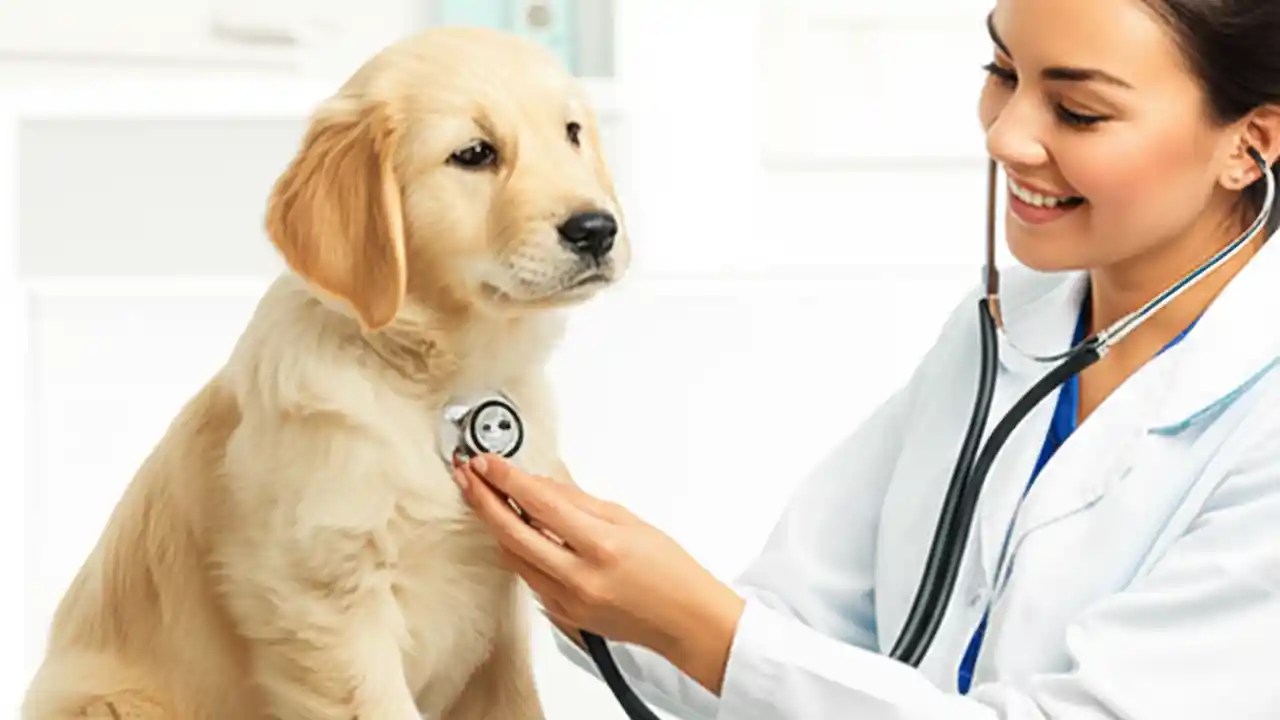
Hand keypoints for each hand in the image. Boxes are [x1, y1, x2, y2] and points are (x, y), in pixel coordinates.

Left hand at [453, 454, 745, 694]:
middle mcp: (579, 577)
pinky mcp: (562, 616)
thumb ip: (578, 502)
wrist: (685, 621)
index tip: (486, 463)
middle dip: (484, 500)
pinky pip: (529, 577)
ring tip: (486, 497)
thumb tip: (539, 484)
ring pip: (514, 558)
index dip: (506, 480)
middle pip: (512, 534)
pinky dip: (519, 551)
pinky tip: (517, 532)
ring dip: (496, 525)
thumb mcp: (628, 521)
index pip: (539, 505)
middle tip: (468, 475)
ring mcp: (567, 602)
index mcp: (600, 546)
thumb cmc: (669, 570)